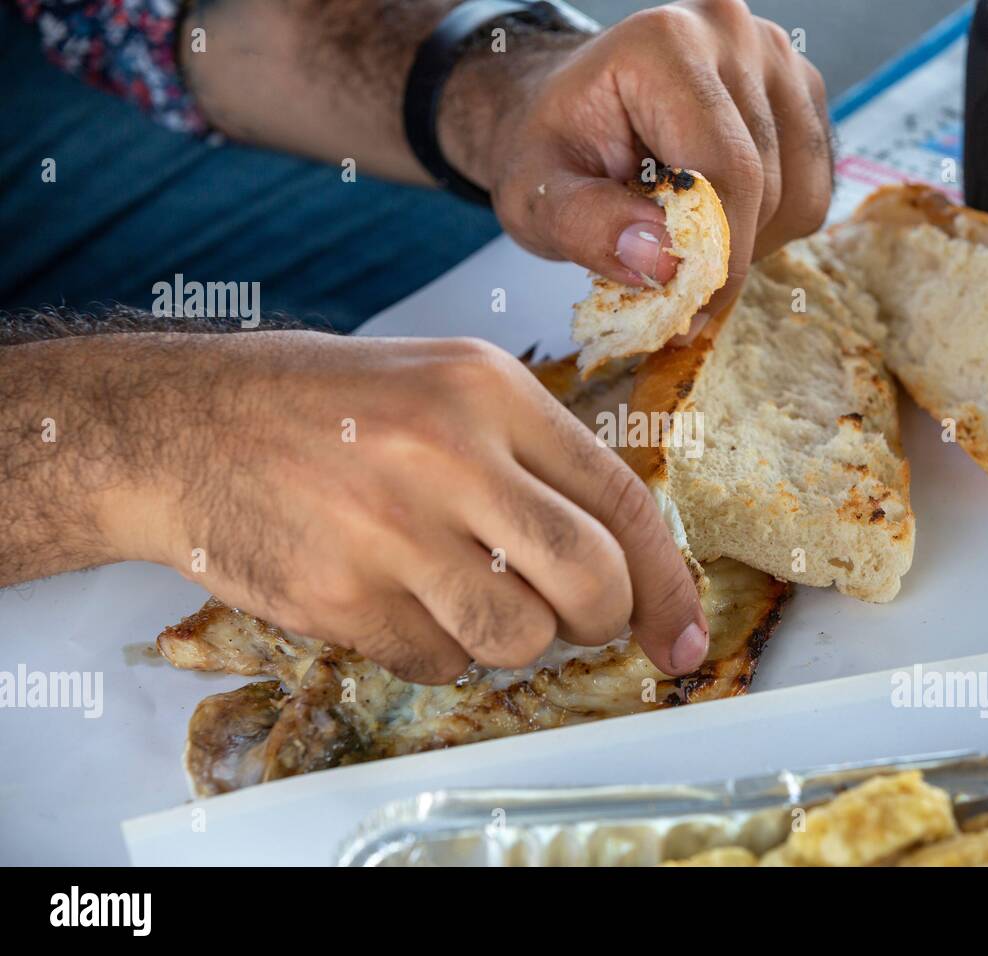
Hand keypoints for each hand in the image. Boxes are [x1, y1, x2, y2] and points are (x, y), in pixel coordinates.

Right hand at [88, 332, 707, 682]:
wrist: (183, 427)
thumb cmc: (325, 407)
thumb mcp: (445, 385)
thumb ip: (534, 456)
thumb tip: (621, 555)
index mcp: (489, 389)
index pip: (621, 500)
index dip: (665, 581)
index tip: (679, 633)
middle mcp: (449, 454)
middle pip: (589, 580)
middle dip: (600, 621)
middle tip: (576, 620)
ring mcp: (390, 529)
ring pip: (517, 637)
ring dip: (508, 639)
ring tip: (462, 594)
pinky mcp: (340, 595)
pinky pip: (438, 663)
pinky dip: (437, 653)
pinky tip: (396, 602)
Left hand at [441, 0, 833, 309]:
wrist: (564, 109)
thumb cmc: (551, 148)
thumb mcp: (536, 196)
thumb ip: (587, 226)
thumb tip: (661, 263)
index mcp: (665, 45)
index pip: (728, 169)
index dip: (716, 255)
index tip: (687, 311)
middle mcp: (734, 35)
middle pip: (767, 185)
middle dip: (723, 255)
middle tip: (671, 287)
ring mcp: (777, 57)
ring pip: (799, 195)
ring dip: (750, 243)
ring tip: (687, 240)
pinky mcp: (801, 89)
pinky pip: (812, 190)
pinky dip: (770, 226)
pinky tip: (715, 217)